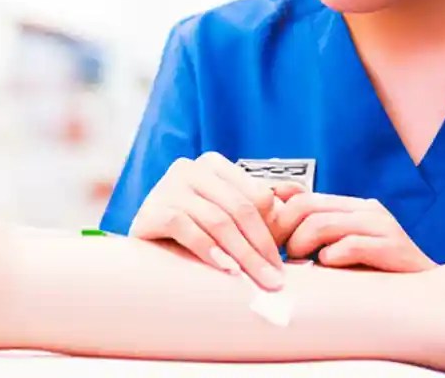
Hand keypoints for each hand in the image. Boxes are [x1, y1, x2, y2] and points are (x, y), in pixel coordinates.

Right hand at [128, 152, 304, 290]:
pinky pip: (185, 227)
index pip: (254, 196)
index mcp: (213, 165)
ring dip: (241, 254)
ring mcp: (167, 186)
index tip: (282, 263)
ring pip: (216, 220)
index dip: (271, 231)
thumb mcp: (228, 219)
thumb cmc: (191, 236)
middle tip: (274, 279)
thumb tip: (302, 198)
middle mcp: (189, 168)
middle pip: (238, 209)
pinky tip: (224, 269)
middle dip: (260, 248)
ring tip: (255, 280)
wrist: (142, 254)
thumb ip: (261, 211)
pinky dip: (208, 249)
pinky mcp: (151, 209)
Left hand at [273, 192, 434, 271]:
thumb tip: (277, 204)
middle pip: (307, 206)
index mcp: (353, 206)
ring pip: (322, 224)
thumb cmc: (376, 278)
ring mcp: (380, 225)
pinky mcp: (391, 246)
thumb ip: (315, 231)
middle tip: (279, 253)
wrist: (423, 299)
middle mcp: (366, 209)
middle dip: (283, 230)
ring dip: (301, 245)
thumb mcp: (339, 250)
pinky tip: (330, 267)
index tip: (267, 239)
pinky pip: (348, 245)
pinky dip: (331, 258)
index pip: (302, 196)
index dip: (278, 216)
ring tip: (301, 262)